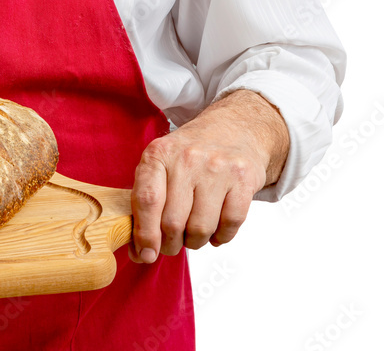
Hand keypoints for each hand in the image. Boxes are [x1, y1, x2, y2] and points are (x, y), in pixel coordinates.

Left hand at [128, 89, 288, 263]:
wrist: (234, 128)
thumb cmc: (190, 154)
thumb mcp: (160, 163)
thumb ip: (145, 203)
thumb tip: (140, 253)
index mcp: (159, 153)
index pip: (147, 200)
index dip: (145, 234)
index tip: (145, 254)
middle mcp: (187, 158)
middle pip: (173, 222)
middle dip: (170, 243)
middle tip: (172, 242)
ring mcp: (217, 167)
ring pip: (200, 229)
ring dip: (195, 241)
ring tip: (194, 231)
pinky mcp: (243, 178)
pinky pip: (229, 225)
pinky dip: (221, 236)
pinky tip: (216, 227)